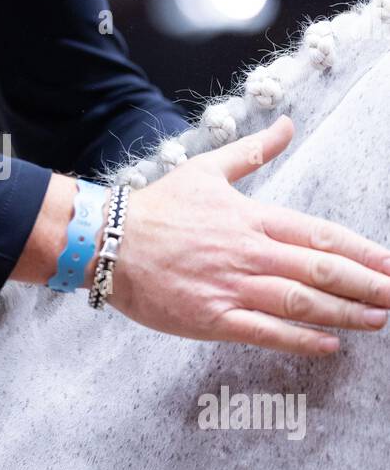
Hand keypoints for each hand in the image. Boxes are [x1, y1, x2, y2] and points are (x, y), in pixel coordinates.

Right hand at [107, 115, 389, 355]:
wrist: (107, 241)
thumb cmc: (158, 208)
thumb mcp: (208, 169)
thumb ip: (254, 151)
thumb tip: (287, 124)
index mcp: (252, 217)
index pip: (320, 236)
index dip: (361, 251)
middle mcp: (249, 252)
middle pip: (321, 271)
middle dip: (367, 285)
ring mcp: (232, 286)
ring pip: (301, 303)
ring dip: (345, 313)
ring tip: (379, 320)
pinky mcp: (212, 317)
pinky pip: (265, 332)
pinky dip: (301, 340)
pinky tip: (330, 345)